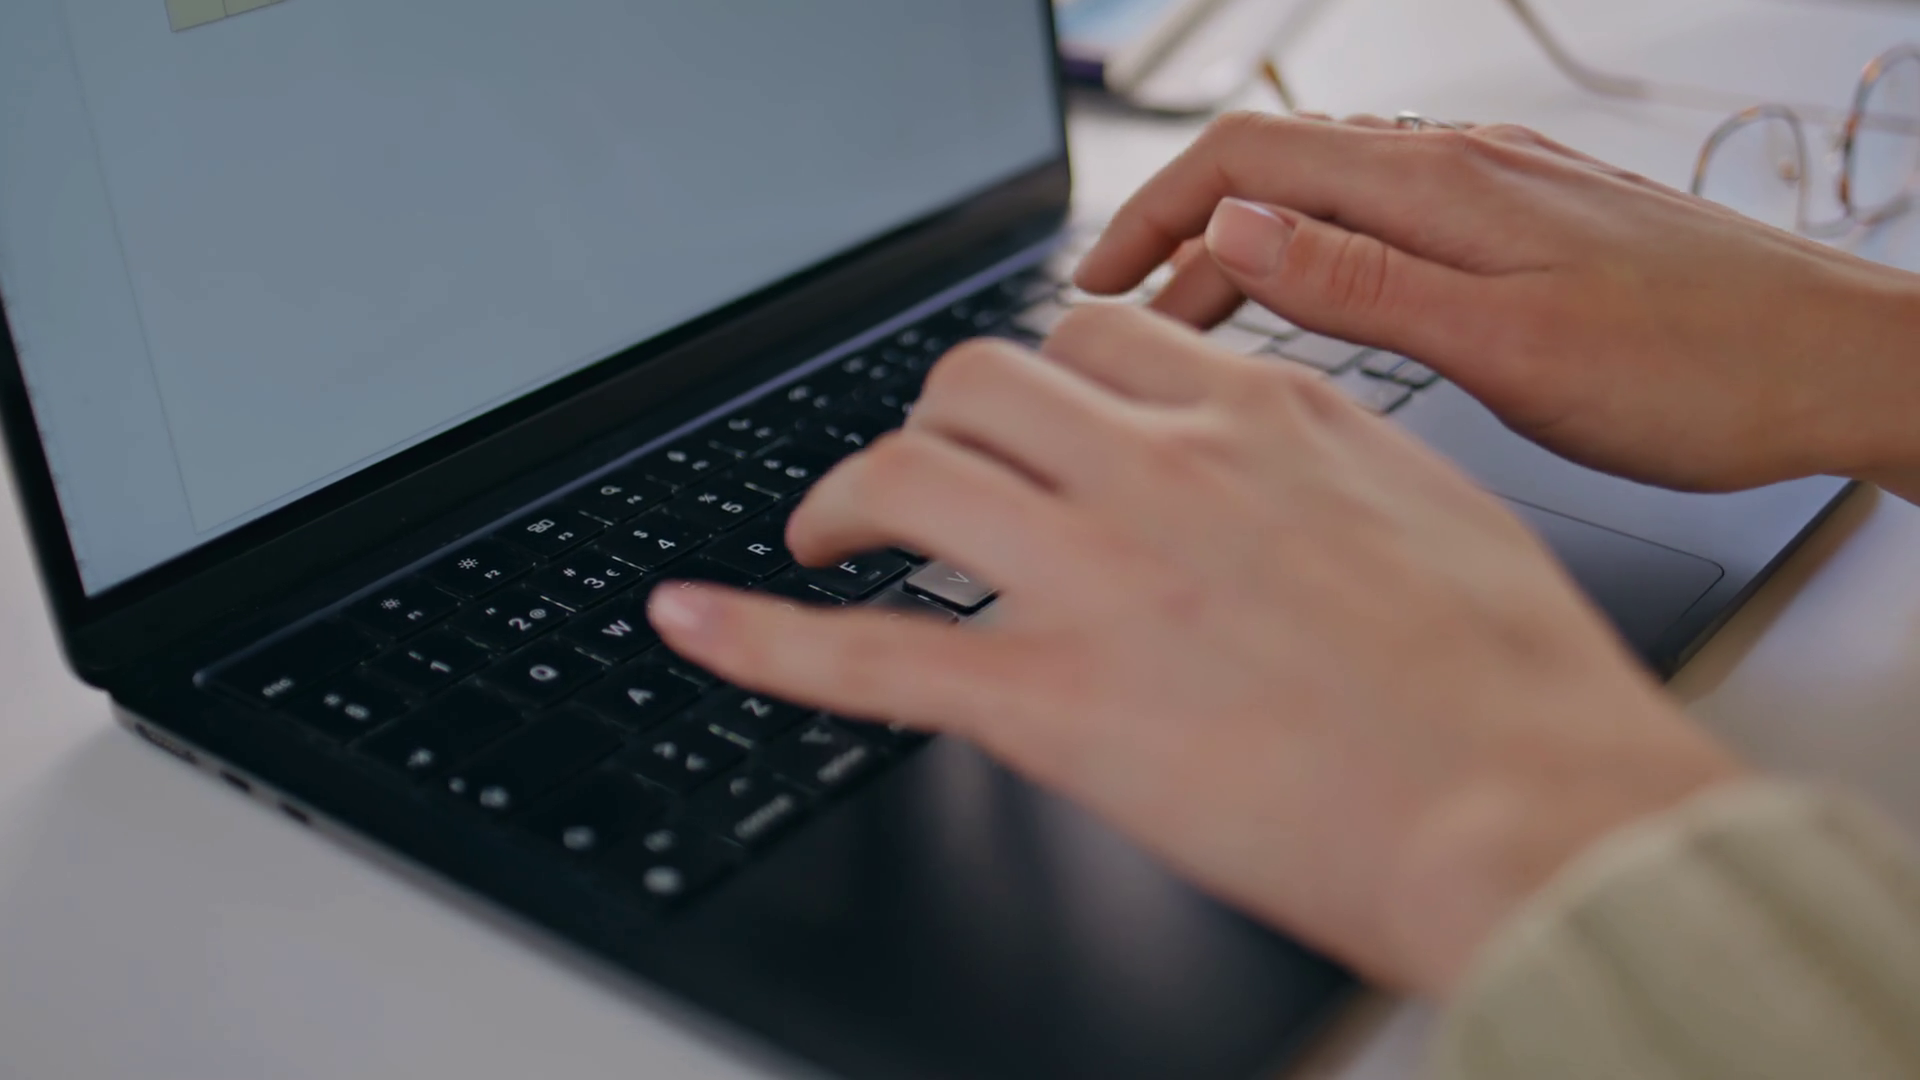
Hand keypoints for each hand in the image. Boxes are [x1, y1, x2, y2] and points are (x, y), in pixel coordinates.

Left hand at [649, 306, 1744, 995]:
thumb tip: (1280, 464)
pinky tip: (696, 620)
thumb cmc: (1519, 688)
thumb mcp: (1436, 511)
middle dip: (931, 418)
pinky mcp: (1056, 705)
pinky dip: (763, 635)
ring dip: (846, 496)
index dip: (1033, 374)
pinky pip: (872, 655)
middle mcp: (1165, 470)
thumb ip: (1329, 466)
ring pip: (913, 471)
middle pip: (980, 379)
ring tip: (827, 536)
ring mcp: (1100, 581)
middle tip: (914, 476)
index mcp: (1263, 419)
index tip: (1015, 412)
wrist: (1542, 811)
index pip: (1094, 338)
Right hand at [1078, 112, 1919, 498]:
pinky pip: (1387, 224)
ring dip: (1244, 259)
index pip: (1245, 160)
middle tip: (1125, 330)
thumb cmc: (1701, 371)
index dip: (1149, 216)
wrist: (1844, 364)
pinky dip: (1317, 265)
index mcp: (1441, 185)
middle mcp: (1463, 168)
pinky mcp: (1528, 227)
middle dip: (1178, 241)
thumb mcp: (1508, 347)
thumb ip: (1362, 284)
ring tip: (1198, 340)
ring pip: (1328, 201)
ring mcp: (1498, 192)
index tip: (1091, 286)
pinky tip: (1319, 322)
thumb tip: (1234, 229)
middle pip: (1275, 173)